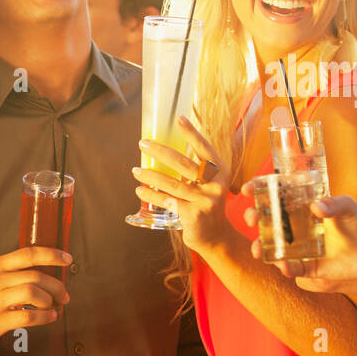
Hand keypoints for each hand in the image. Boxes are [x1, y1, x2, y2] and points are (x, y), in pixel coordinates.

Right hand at [0, 246, 71, 346]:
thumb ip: (10, 271)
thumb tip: (43, 271)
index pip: (28, 254)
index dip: (52, 255)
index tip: (68, 259)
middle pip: (36, 276)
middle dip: (57, 286)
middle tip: (64, 295)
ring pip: (34, 293)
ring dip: (50, 301)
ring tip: (53, 307)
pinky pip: (29, 316)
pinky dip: (45, 317)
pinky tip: (49, 318)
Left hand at [133, 115, 234, 256]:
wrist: (215, 236)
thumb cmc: (204, 204)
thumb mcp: (205, 184)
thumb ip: (192, 170)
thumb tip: (164, 151)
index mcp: (221, 172)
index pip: (205, 148)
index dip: (192, 133)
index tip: (178, 118)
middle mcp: (216, 184)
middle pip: (184, 164)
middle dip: (161, 151)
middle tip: (143, 143)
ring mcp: (206, 200)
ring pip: (173, 184)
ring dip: (151, 176)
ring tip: (135, 171)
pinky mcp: (194, 215)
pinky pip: (168, 201)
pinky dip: (152, 195)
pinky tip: (140, 190)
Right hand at [254, 194, 356, 294]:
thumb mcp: (348, 208)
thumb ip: (333, 204)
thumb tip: (316, 207)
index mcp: (302, 208)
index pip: (275, 195)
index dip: (258, 190)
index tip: (248, 189)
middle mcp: (296, 226)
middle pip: (266, 220)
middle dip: (253, 217)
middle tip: (251, 218)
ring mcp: (299, 246)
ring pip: (271, 246)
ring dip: (259, 246)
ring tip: (257, 249)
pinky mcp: (307, 266)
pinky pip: (290, 267)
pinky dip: (284, 267)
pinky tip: (284, 264)